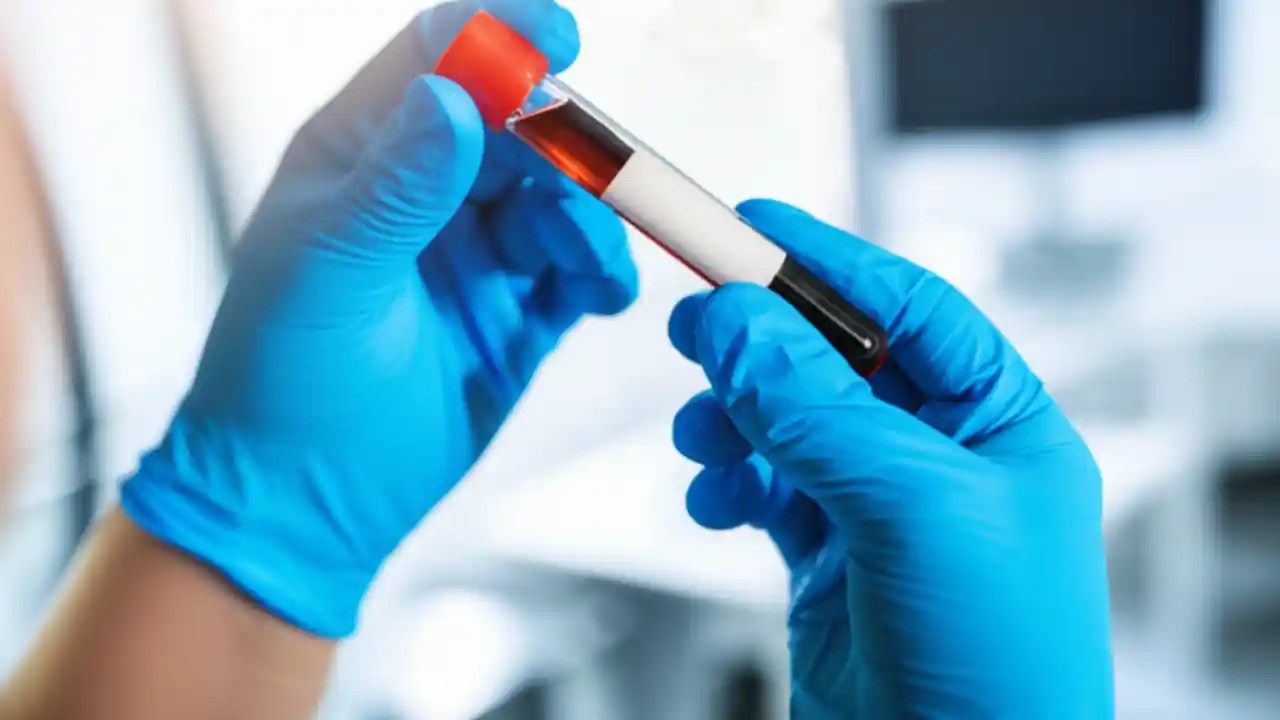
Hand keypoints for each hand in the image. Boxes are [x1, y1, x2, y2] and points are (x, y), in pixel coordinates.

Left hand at [121, 0, 635, 637]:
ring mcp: (475, 254)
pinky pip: (577, 273)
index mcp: (359, 156)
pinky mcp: (517, 315)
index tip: (558, 35)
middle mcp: (425, 193)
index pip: (435, 65)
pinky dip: (601, 275)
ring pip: (559, 201)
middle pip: (519, 130)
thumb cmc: (282, 381)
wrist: (304, 501)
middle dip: (567, 146)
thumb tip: (450, 96)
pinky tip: (603, 296)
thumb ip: (396, 186)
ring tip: (589, 268)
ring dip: (588, 221)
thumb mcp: (328, 274)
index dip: (497, 38)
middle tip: (601, 177)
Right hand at [669, 200, 1111, 716]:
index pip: (910, 308)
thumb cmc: (992, 663)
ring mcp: (879, 511)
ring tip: (697, 437)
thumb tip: (733, 321)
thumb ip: (816, 407)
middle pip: (833, 360)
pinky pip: (762, 492)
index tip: (750, 224)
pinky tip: (714, 502)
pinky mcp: (827, 563)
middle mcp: (941, 459)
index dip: (830, 260)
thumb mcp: (912, 507)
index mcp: (999, 425)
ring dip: (730, 419)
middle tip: (689, 325)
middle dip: (760, 342)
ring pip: (785, 425)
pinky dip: (726, 486)